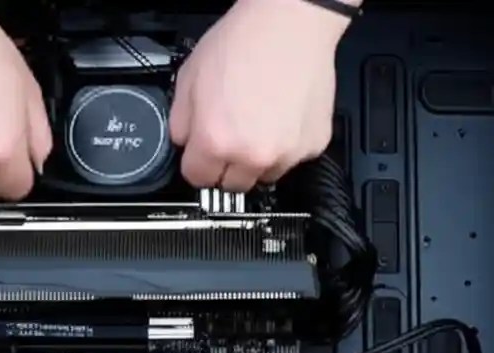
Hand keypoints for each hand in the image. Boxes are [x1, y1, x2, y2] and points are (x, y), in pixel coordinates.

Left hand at [169, 0, 357, 190]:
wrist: (290, 24)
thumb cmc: (244, 42)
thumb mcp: (189, 77)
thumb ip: (180, 121)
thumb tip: (184, 143)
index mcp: (216, 142)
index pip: (197, 180)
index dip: (197, 164)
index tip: (202, 156)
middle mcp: (253, 155)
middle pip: (232, 186)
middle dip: (227, 166)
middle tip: (231, 136)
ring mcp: (287, 154)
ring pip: (265, 176)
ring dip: (258, 160)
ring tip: (259, 123)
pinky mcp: (312, 146)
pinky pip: (293, 159)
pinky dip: (286, 145)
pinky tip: (281, 116)